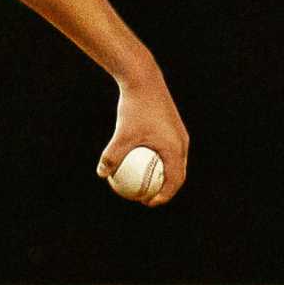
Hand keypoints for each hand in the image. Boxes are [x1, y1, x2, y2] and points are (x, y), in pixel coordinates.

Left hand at [98, 73, 188, 205]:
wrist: (145, 81)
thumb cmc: (134, 109)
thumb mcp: (121, 135)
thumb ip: (112, 156)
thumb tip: (101, 174)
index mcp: (175, 148)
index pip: (174, 181)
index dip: (164, 196)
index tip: (148, 203)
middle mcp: (181, 142)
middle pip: (177, 173)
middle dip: (164, 189)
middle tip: (146, 198)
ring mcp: (178, 134)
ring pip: (173, 161)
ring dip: (162, 174)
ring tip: (144, 183)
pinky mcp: (172, 126)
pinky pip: (167, 149)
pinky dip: (158, 160)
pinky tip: (138, 161)